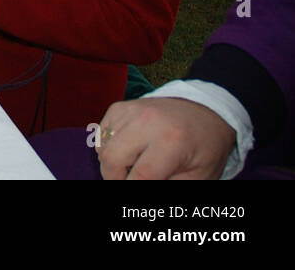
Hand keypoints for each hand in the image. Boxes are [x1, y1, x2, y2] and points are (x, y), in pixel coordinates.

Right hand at [97, 97, 236, 179]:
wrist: (205, 112)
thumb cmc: (204, 148)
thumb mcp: (198, 176)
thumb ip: (170, 187)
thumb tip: (138, 185)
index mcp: (172, 141)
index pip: (141, 175)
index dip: (132, 187)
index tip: (132, 199)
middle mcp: (147, 121)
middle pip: (112, 158)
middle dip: (115, 178)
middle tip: (128, 182)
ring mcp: (130, 111)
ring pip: (103, 147)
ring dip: (113, 162)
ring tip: (132, 165)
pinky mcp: (120, 107)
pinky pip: (101, 134)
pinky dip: (109, 147)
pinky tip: (128, 149)